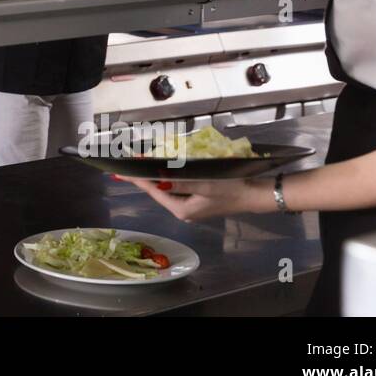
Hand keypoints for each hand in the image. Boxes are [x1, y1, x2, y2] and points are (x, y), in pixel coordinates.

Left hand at [114, 175, 273, 220]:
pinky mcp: (197, 201)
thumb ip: (180, 181)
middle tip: (126, 165)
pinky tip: (162, 170)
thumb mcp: (204, 183)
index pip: (153, 191)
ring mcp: (190, 207)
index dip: (137, 179)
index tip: (121, 171)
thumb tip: (158, 176)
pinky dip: (168, 178)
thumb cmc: (231, 188)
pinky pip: (176, 188)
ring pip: (166, 189)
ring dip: (154, 177)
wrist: (254, 195)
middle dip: (143, 177)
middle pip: (157, 191)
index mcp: (181, 209)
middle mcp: (183, 211)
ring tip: (138, 165)